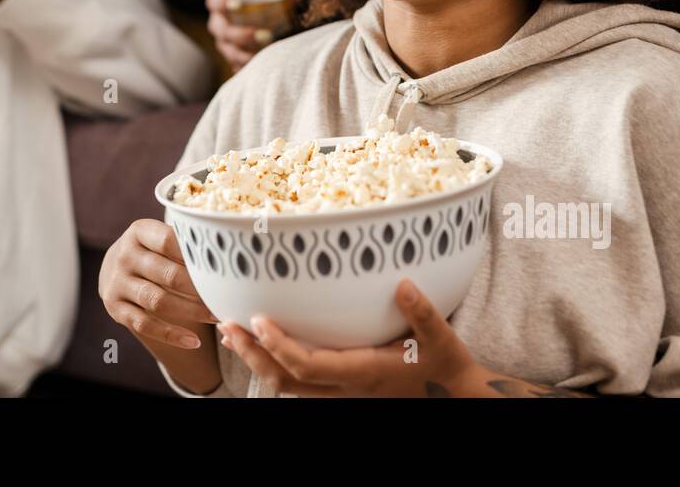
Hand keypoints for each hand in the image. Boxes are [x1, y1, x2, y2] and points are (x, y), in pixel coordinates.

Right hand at [99, 219, 217, 350]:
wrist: (114, 268)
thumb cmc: (151, 251)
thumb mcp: (159, 237)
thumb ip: (185, 242)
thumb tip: (227, 252)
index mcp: (139, 231)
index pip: (169, 241)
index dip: (195, 255)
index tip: (222, 268)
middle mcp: (124, 255)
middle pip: (167, 274)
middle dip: (200, 289)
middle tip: (226, 297)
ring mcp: (117, 283)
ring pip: (158, 301)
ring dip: (191, 312)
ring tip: (215, 317)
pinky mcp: (115, 309)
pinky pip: (145, 325)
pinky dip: (171, 335)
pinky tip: (194, 341)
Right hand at [205, 0, 297, 71]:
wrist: (256, 23)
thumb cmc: (261, 5)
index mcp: (221, 7)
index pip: (214, 2)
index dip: (221, 3)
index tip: (236, 3)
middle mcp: (219, 27)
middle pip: (223, 31)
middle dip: (242, 35)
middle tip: (265, 35)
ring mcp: (225, 46)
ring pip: (230, 53)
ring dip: (249, 54)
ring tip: (270, 54)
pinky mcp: (233, 61)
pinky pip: (238, 67)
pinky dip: (251, 68)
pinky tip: (266, 67)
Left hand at [218, 280, 482, 396]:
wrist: (454, 396)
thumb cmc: (444, 365)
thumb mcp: (440, 337)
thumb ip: (422, 312)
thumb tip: (403, 284)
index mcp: (364, 372)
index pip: (308, 365)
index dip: (280, 346)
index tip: (258, 321)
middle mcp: (347, 387)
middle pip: (286, 381)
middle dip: (252, 355)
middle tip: (226, 326)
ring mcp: (342, 392)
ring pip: (288, 386)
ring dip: (258, 361)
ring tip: (233, 334)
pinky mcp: (342, 389)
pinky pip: (300, 382)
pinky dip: (275, 364)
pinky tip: (264, 345)